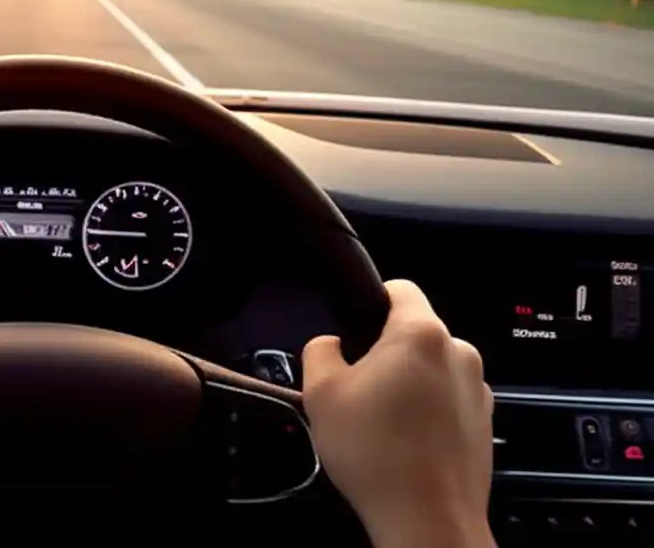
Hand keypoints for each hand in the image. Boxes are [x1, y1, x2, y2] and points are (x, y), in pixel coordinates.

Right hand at [302, 280, 493, 547]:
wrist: (426, 518)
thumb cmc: (375, 454)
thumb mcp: (320, 393)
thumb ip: (320, 350)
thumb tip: (331, 344)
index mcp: (421, 334)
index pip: (400, 288)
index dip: (372, 301)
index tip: (356, 329)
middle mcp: (459, 353)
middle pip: (414, 333)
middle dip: (386, 354)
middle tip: (358, 390)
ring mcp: (478, 388)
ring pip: (432, 368)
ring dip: (408, 384)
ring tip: (382, 423)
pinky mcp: (485, 420)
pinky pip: (448, 399)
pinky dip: (428, 411)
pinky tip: (405, 441)